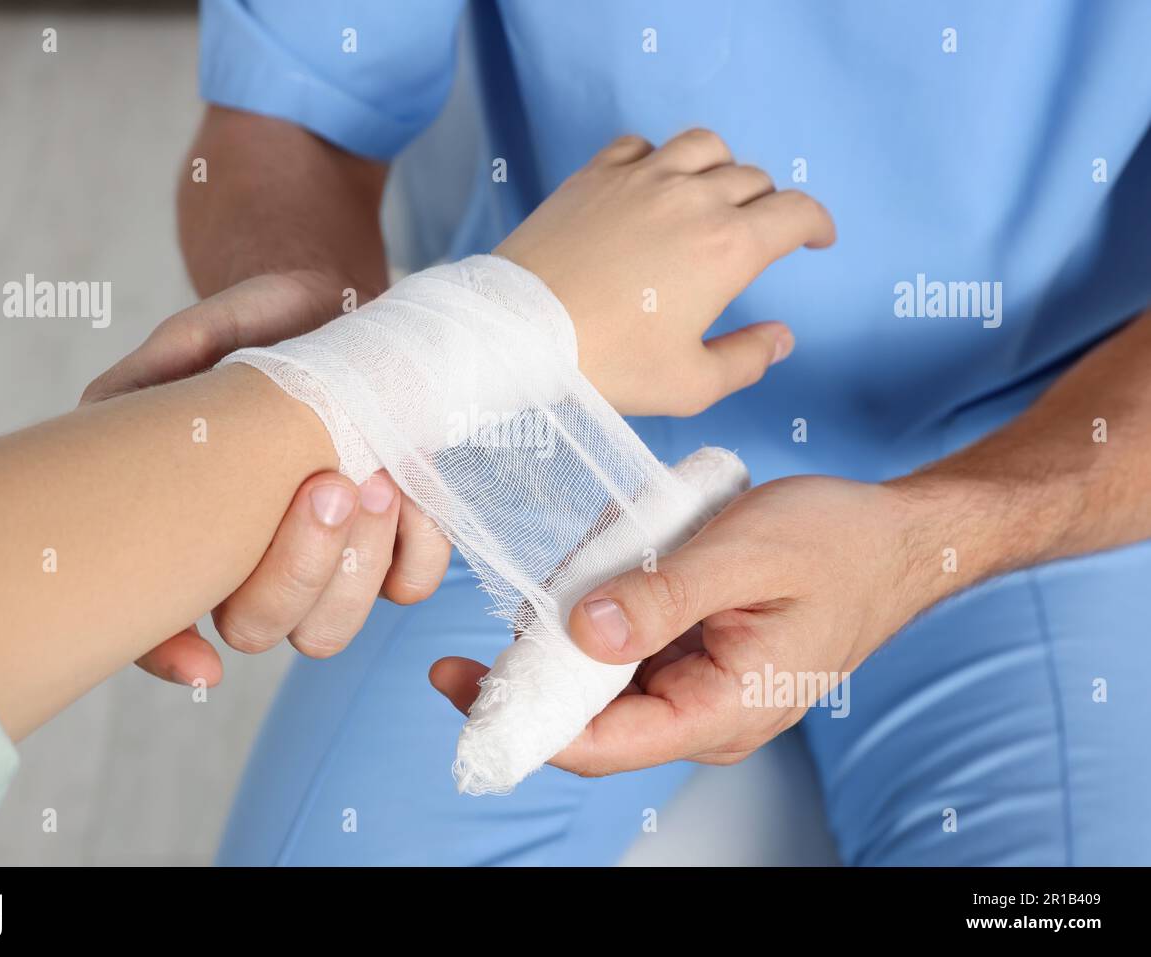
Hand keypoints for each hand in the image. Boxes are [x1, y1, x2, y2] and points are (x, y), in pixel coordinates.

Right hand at [82, 274, 449, 684]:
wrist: (328, 306)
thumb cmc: (245, 334)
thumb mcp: (186, 344)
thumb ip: (143, 383)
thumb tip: (110, 416)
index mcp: (188, 534)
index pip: (158, 620)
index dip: (170, 654)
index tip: (202, 662)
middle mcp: (252, 564)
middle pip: (262, 626)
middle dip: (299, 568)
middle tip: (328, 485)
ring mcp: (325, 563)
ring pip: (333, 624)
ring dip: (357, 562)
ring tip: (372, 477)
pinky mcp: (392, 545)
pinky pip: (410, 584)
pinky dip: (417, 544)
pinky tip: (407, 483)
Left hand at [431, 476, 936, 773]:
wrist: (896, 537)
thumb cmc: (835, 544)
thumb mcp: (743, 555)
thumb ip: (661, 596)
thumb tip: (578, 632)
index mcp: (720, 710)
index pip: (599, 745)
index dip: (520, 721)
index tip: (453, 683)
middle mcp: (702, 714)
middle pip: (587, 714)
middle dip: (539, 657)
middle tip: (517, 595)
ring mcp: (696, 686)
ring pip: (599, 672)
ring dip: (577, 618)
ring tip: (603, 547)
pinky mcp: (691, 655)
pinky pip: (624, 641)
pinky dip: (606, 599)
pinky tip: (623, 549)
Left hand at [495, 129, 834, 415]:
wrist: (518, 333)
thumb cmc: (605, 364)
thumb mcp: (689, 385)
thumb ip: (748, 360)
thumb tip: (781, 337)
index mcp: (728, 247)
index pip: (795, 213)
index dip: (816, 224)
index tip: (817, 238)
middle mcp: (692, 199)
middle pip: (753, 180)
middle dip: (768, 206)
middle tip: (759, 235)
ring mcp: (641, 179)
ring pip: (705, 147)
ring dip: (722, 167)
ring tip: (714, 195)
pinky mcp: (595, 175)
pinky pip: (641, 145)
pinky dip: (659, 157)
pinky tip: (652, 182)